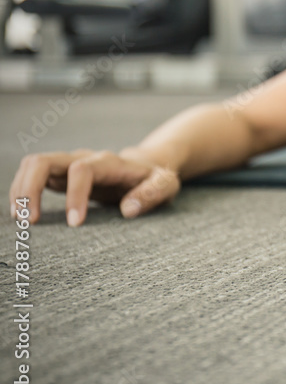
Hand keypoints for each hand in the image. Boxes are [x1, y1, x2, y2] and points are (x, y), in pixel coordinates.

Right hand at [8, 148, 180, 226]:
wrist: (146, 166)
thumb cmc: (155, 178)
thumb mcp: (166, 184)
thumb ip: (154, 193)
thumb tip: (129, 209)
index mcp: (109, 162)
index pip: (82, 170)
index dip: (76, 195)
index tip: (76, 224)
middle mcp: (84, 159)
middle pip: (44, 160)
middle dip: (30, 188)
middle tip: (30, 221)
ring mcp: (69, 165)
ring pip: (32, 166)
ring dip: (21, 191)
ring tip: (22, 221)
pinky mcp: (60, 175)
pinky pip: (32, 177)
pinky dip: (23, 194)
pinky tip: (24, 215)